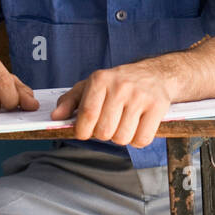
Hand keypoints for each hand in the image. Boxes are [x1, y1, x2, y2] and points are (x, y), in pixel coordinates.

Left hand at [51, 64, 172, 147]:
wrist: (156, 74)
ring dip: (121, 137)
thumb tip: (56, 116)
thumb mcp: (91, 85)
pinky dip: (137, 140)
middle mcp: (121, 86)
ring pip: (122, 137)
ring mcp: (141, 96)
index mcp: (101, 79)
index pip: (87, 114)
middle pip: (104, 131)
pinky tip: (137, 128)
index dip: (83, 131)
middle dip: (103, 134)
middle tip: (109, 125)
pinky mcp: (158, 106)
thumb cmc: (119, 83)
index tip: (84, 132)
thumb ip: (70, 100)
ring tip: (123, 125)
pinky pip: (142, 139)